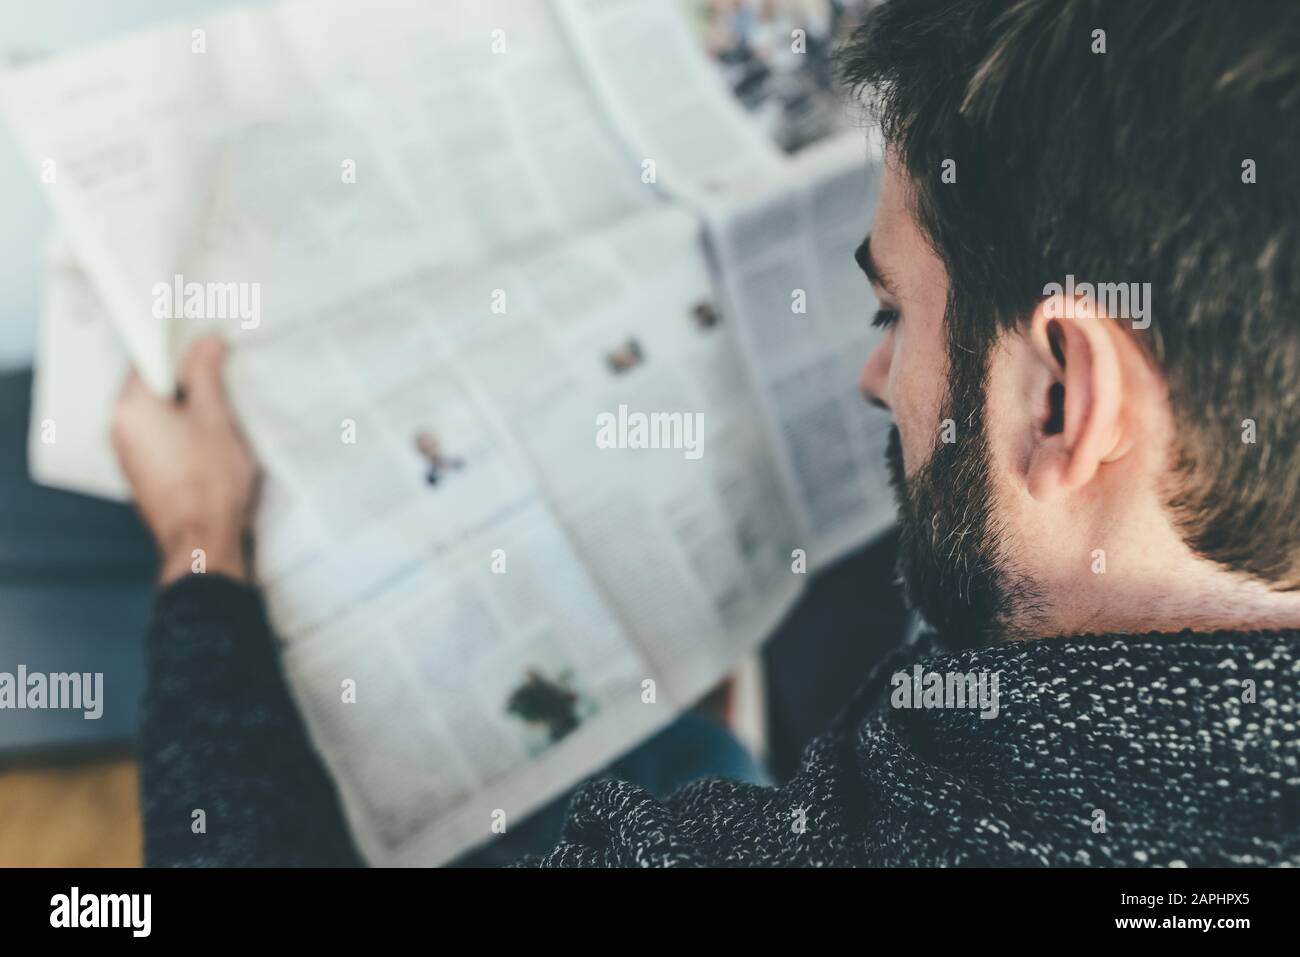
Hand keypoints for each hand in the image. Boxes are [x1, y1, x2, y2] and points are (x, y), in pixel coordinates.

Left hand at [111, 336, 258, 584]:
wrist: (202, 539)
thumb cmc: (209, 483)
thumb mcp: (216, 418)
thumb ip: (206, 375)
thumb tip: (206, 345)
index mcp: (132, 406)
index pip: (149, 357)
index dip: (181, 348)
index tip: (207, 346)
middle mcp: (120, 426)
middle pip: (151, 385)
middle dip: (186, 379)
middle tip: (221, 379)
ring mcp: (128, 452)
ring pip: (156, 412)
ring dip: (185, 407)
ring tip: (219, 415)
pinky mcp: (142, 472)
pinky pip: (158, 437)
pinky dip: (180, 431)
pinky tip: (208, 443)